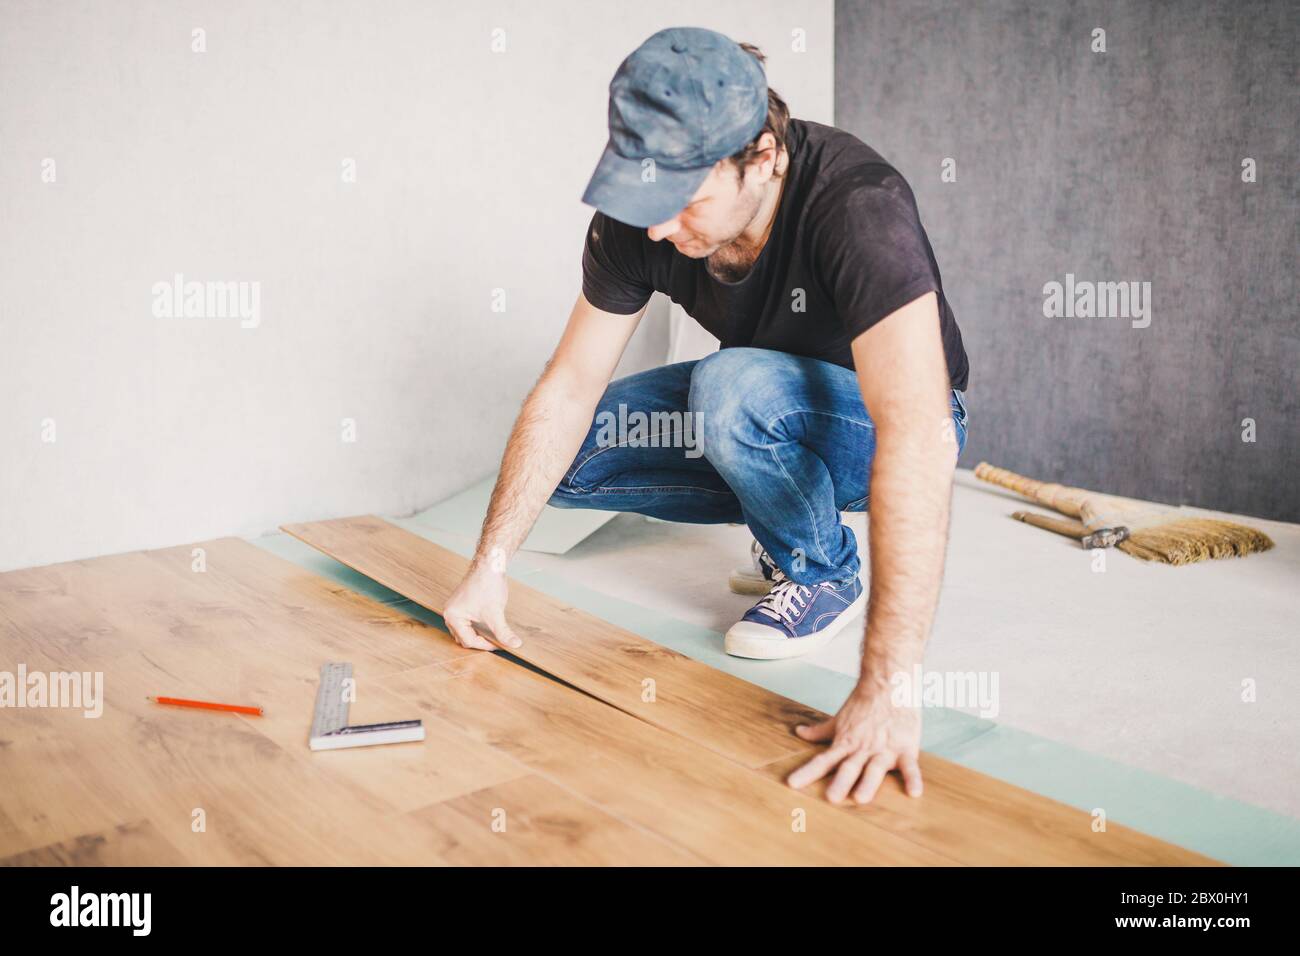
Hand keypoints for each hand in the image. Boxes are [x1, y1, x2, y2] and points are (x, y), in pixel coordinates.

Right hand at [442, 566, 522, 651]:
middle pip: (464, 638)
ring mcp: (455, 609)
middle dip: (480, 641)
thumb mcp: (495, 613)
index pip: (468, 640)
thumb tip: (514, 644)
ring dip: (478, 635)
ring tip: (493, 635)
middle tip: (497, 642)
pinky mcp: (461, 606)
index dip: (485, 645)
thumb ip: (503, 632)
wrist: (489, 566)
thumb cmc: (487, 584)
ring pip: (465, 632)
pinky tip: (489, 627)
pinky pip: (467, 623)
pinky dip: (477, 628)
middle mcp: (450, 614)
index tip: (499, 645)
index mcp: (453, 616)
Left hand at [786, 680, 921, 803]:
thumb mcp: (839, 719)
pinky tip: (914, 792)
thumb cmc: (864, 703)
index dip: (808, 772)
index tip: (792, 784)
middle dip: (840, 782)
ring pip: (875, 768)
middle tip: (831, 798)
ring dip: (869, 783)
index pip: (823, 760)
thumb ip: (820, 731)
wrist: (889, 682)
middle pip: (850, 767)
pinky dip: (912, 779)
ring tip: (861, 798)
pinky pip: (910, 766)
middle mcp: (863, 749)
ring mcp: (884, 749)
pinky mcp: (906, 748)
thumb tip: (799, 732)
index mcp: (846, 744)